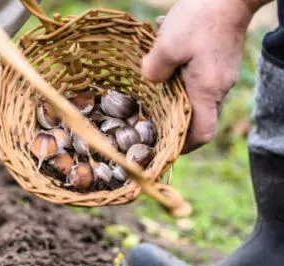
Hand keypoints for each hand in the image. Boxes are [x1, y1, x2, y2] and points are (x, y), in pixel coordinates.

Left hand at [142, 0, 265, 152]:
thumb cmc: (200, 19)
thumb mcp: (167, 44)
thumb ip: (153, 69)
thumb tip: (148, 81)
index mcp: (206, 91)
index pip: (202, 134)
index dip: (183, 146)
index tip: (162, 146)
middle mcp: (218, 88)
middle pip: (196, 118)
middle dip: (172, 122)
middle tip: (146, 121)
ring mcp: (220, 75)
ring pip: (193, 96)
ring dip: (171, 95)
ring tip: (149, 87)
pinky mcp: (217, 62)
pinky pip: (196, 78)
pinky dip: (178, 76)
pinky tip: (162, 58)